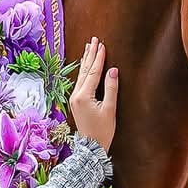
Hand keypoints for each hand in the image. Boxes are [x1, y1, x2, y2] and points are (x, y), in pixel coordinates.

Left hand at [69, 37, 117, 152]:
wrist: (91, 148)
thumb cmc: (102, 131)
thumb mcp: (110, 110)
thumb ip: (111, 89)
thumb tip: (113, 70)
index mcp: (83, 96)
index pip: (93, 73)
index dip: (99, 59)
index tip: (102, 45)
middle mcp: (76, 95)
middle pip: (85, 71)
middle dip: (90, 55)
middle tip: (94, 40)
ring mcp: (74, 98)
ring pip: (81, 75)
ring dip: (86, 61)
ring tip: (89, 47)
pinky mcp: (76, 102)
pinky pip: (80, 81)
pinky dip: (84, 71)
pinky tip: (86, 66)